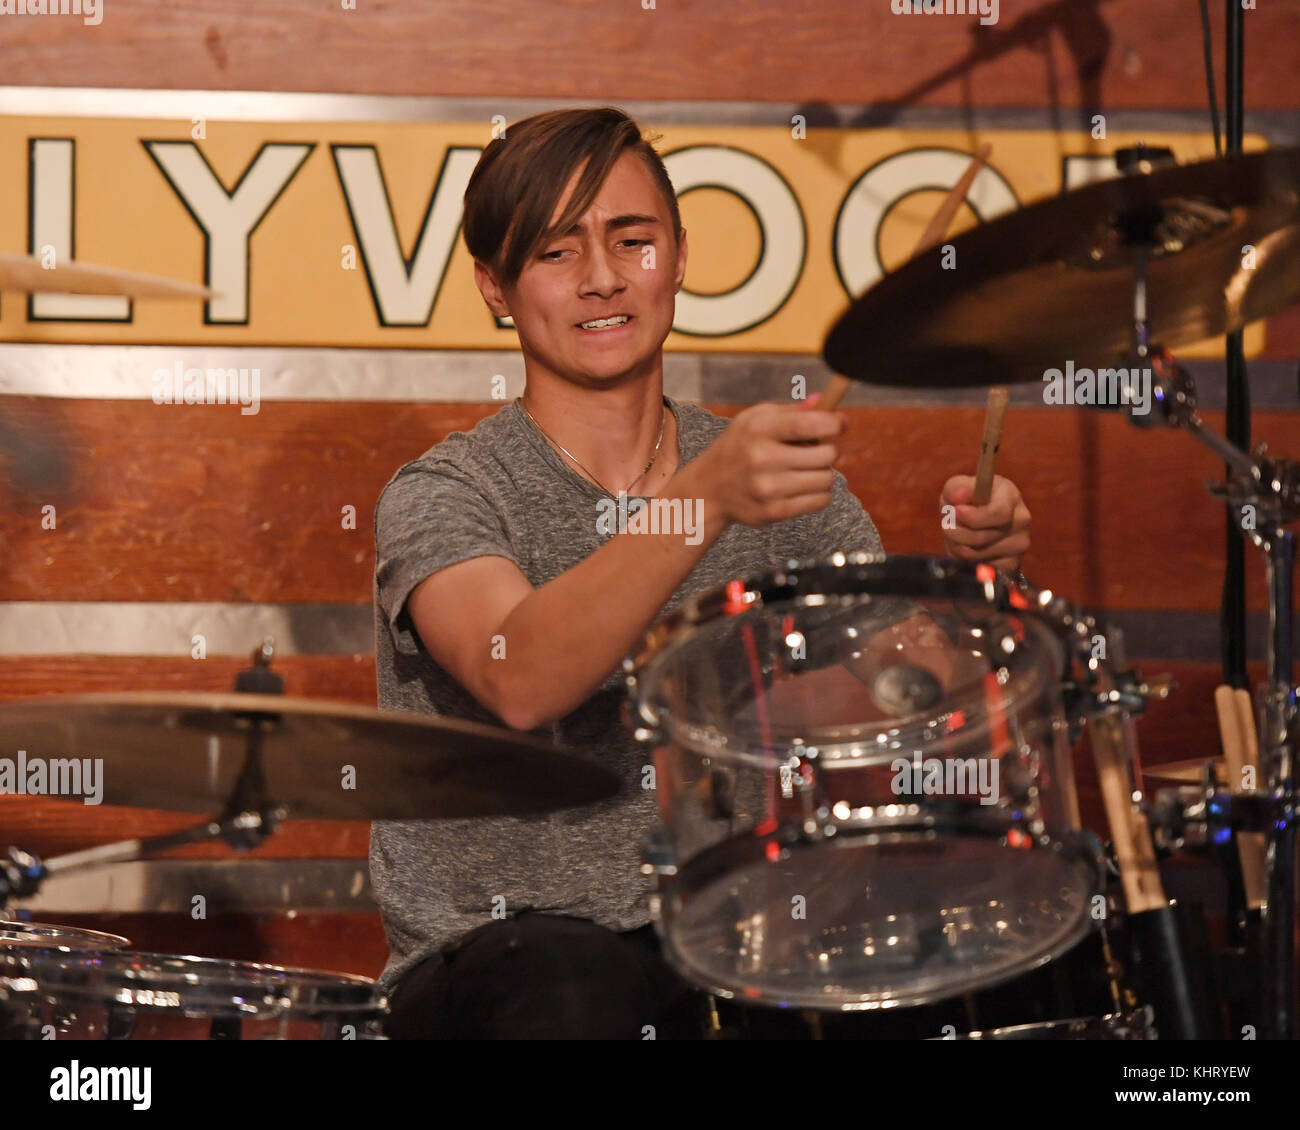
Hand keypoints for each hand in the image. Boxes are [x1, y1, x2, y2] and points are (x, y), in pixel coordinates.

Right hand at [689, 394, 844, 527]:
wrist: (708, 490)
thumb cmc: (737, 448)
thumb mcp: (754, 420)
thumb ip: (791, 411)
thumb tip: (825, 401)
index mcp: (759, 429)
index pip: (810, 423)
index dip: (834, 423)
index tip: (838, 425)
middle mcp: (762, 458)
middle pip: (826, 454)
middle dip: (826, 450)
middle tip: (813, 451)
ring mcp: (768, 487)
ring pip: (826, 479)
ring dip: (822, 474)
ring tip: (804, 470)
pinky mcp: (774, 511)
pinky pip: (820, 501)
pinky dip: (818, 493)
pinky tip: (802, 487)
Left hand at [939, 474, 1029, 571]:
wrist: (978, 522)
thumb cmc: (968, 501)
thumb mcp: (958, 488)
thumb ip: (955, 488)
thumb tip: (959, 497)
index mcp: (1010, 496)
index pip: (998, 513)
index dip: (972, 517)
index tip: (954, 512)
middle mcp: (1021, 519)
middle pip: (980, 537)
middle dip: (954, 532)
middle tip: (948, 524)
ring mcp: (1019, 543)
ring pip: (975, 555)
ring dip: (956, 546)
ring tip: (957, 536)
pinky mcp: (1013, 564)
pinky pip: (980, 568)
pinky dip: (965, 561)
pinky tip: (968, 548)